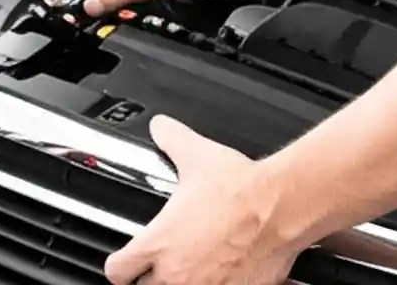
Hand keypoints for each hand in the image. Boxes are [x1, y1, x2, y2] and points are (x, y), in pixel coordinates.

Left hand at [104, 116, 299, 284]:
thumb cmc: (241, 190)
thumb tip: (161, 127)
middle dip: (152, 277)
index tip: (129, 258)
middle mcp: (175, 274)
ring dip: (181, 283)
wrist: (280, 208)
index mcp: (158, 243)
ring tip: (195, 267)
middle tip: (165, 261)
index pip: (116, 271)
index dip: (121, 264)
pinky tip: (223, 272)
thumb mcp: (197, 155)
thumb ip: (172, 140)